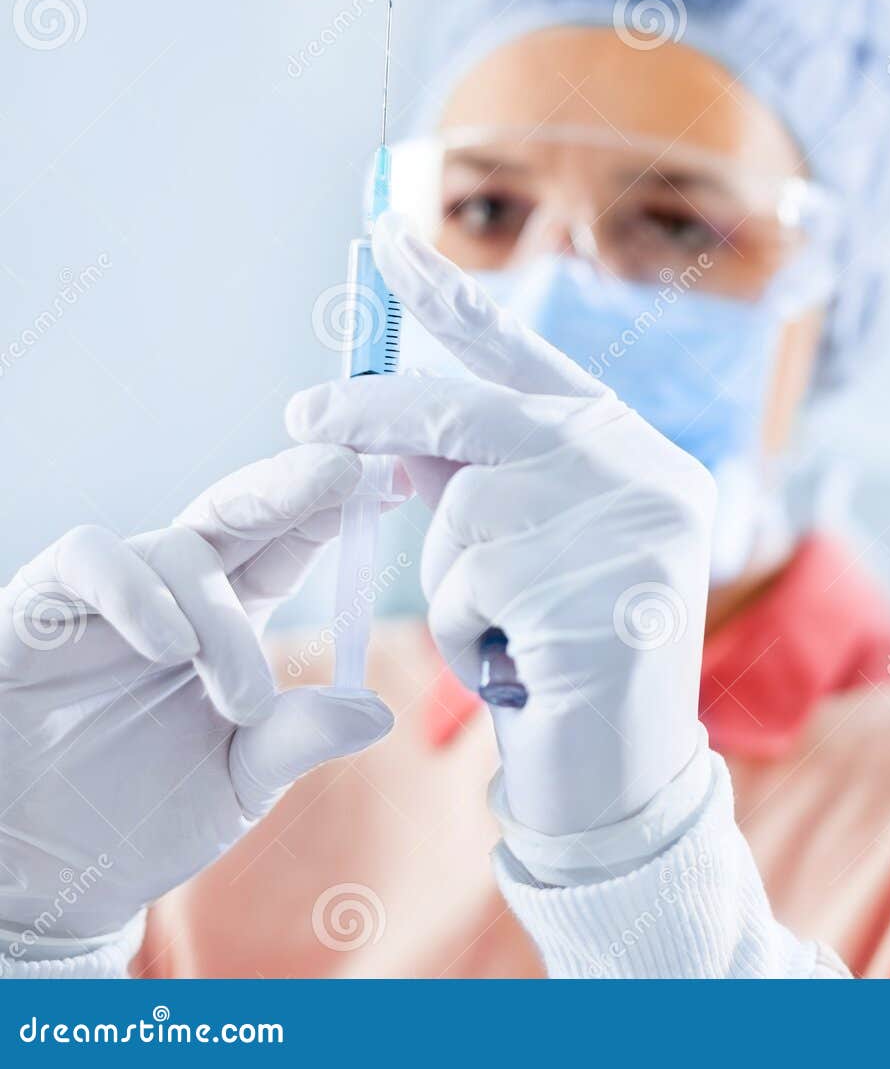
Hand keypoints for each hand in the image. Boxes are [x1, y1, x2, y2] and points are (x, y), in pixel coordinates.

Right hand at [0, 445, 393, 941]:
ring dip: (224, 616)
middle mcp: (171, 593)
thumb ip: (298, 740)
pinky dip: (138, 592)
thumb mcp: (239, 782)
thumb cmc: (140, 818)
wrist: (41, 875)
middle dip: (295, 484)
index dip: (333, 510)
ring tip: (243, 699)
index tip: (395, 482)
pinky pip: (89, 557)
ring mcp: (105, 597)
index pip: (287, 546)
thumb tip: (377, 710)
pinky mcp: (37, 608)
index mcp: (228, 621)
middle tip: (349, 469)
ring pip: (179, 547)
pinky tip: (170, 646)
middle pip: (239, 510)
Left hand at [286, 211, 713, 837]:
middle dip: (377, 418)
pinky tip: (522, 671)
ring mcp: (635, 530)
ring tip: (510, 637)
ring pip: (464, 519)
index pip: (530, 361)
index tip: (384, 238)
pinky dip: (469, 641)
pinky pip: (471, 591)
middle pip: (479, 418)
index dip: (453, 301)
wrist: (625, 777)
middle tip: (298, 418)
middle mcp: (648, 474)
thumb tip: (386, 431)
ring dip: (454, 588)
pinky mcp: (605, 593)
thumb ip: (485, 479)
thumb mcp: (531, 550)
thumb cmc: (562, 659)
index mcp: (633, 451)